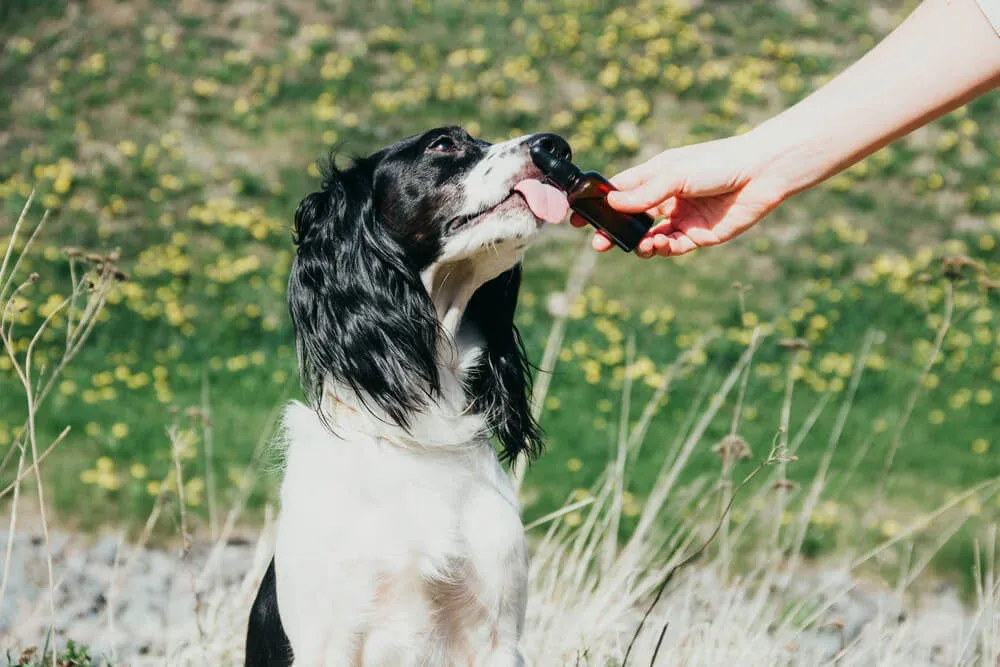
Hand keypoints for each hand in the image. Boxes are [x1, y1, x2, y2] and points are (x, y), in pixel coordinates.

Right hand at [572, 133, 791, 257]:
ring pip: (649, 237)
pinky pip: (672, 247)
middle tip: (599, 243)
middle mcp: (666, 198)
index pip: (620, 191)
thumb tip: (613, 205)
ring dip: (638, 243)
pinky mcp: (698, 235)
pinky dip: (661, 249)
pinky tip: (658, 245)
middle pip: (630, 219)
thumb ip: (645, 193)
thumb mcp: (675, 174)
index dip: (600, 204)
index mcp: (656, 176)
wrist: (762, 173)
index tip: (579, 216)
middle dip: (613, 231)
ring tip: (639, 245)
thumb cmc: (719, 163)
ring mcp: (681, 218)